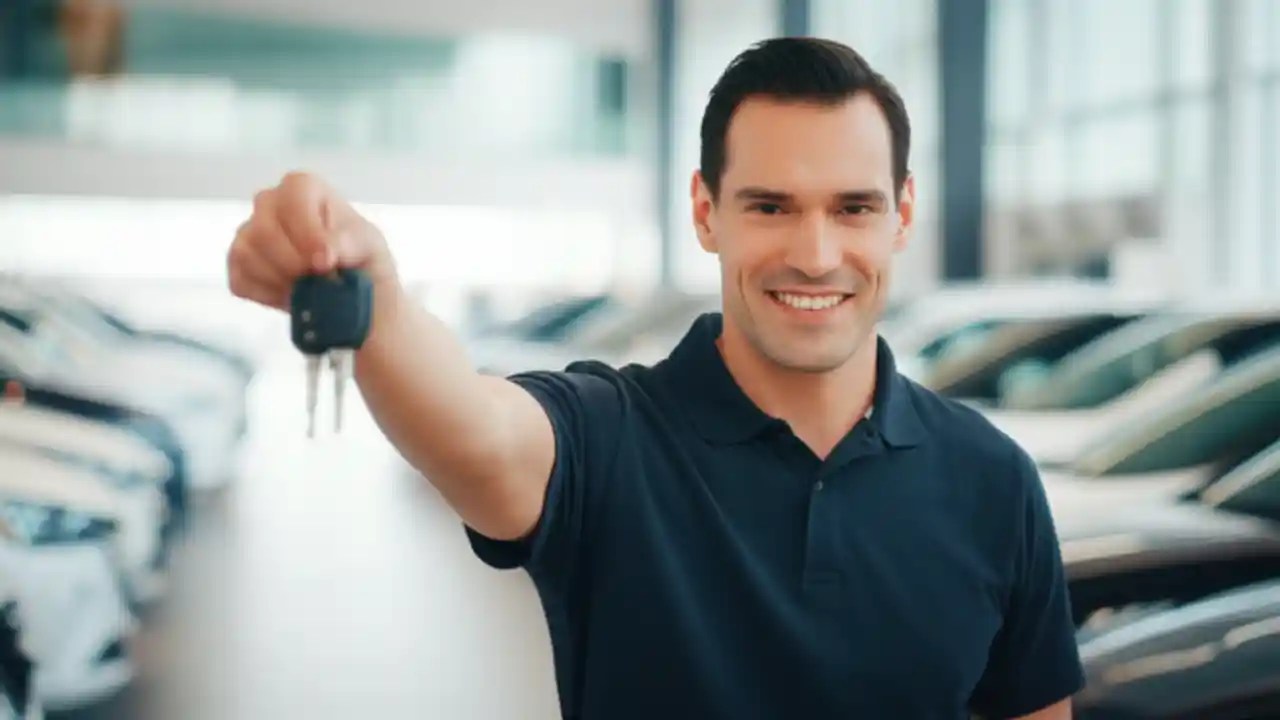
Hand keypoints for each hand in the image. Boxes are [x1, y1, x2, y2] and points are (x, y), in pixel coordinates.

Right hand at [227, 171, 398, 311]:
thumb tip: (321, 256)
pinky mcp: (238, 266)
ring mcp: (249, 234)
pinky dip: (269, 296)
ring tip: (309, 288)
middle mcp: (269, 203)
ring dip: (282, 281)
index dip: (307, 232)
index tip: (326, 262)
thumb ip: (347, 243)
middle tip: (318, 280)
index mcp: (302, 187)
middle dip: (294, 263)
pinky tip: (292, 296)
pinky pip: (241, 280)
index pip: (293, 199)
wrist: (351, 290)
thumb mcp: (370, 246)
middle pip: (264, 230)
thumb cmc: (361, 256)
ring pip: (248, 255)